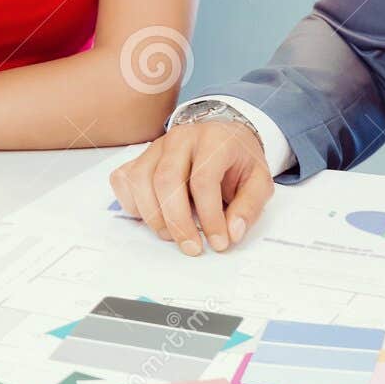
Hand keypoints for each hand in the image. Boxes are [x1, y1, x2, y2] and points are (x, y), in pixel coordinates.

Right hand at [109, 121, 273, 255]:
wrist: (224, 136)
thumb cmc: (238, 159)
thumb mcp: (259, 180)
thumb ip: (249, 206)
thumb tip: (232, 232)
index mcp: (214, 140)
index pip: (203, 180)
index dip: (209, 216)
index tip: (219, 241)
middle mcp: (181, 138)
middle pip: (166, 180)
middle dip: (177, 222)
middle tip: (192, 247)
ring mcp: (157, 146)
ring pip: (140, 181)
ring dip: (154, 217)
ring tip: (173, 235)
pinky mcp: (141, 157)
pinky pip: (124, 181)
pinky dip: (133, 204)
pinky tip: (154, 215)